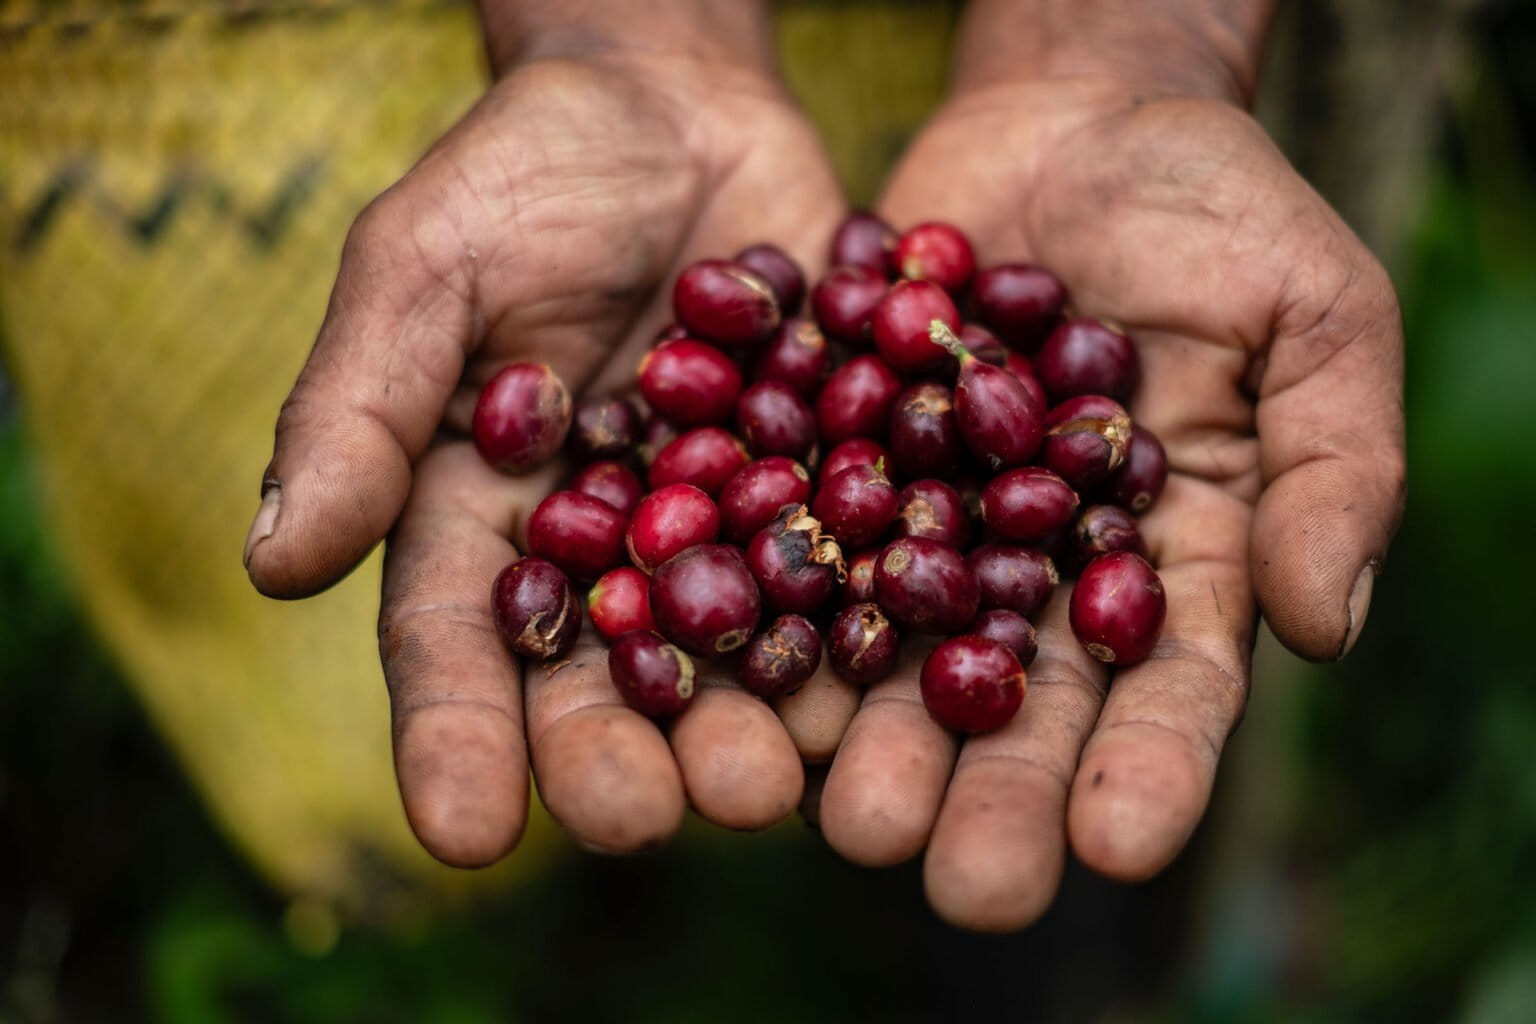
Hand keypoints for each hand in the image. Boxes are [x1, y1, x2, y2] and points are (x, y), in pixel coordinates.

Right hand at [243, 21, 844, 864]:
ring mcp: (728, 526)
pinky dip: (875, 621)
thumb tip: (273, 562)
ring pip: (738, 650)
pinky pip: (858, 562)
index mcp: (485, 518)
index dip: (457, 740)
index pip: (457, 646)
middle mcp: (609, 549)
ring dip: (754, 723)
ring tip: (772, 786)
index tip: (462, 834)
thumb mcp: (424, 268)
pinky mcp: (831, 483)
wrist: (677, 104)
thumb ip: (361, 408)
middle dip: (619, 754)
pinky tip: (893, 683)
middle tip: (642, 818)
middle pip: (606, 676)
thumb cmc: (523, 174)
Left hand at [813, 37, 1405, 926]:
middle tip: (954, 882)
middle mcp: (1037, 570)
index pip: (1166, 688)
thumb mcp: (1315, 315)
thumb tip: (1323, 627)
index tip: (1119, 848)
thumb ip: (1333, 466)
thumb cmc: (1220, 212)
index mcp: (1166, 560)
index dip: (1150, 769)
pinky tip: (739, 673)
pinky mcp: (834, 463)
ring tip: (836, 813)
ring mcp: (929, 523)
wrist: (1072, 121)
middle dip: (989, 792)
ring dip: (866, 735)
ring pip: (892, 648)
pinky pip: (798, 539)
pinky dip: (771, 601)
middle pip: (1016, 700)